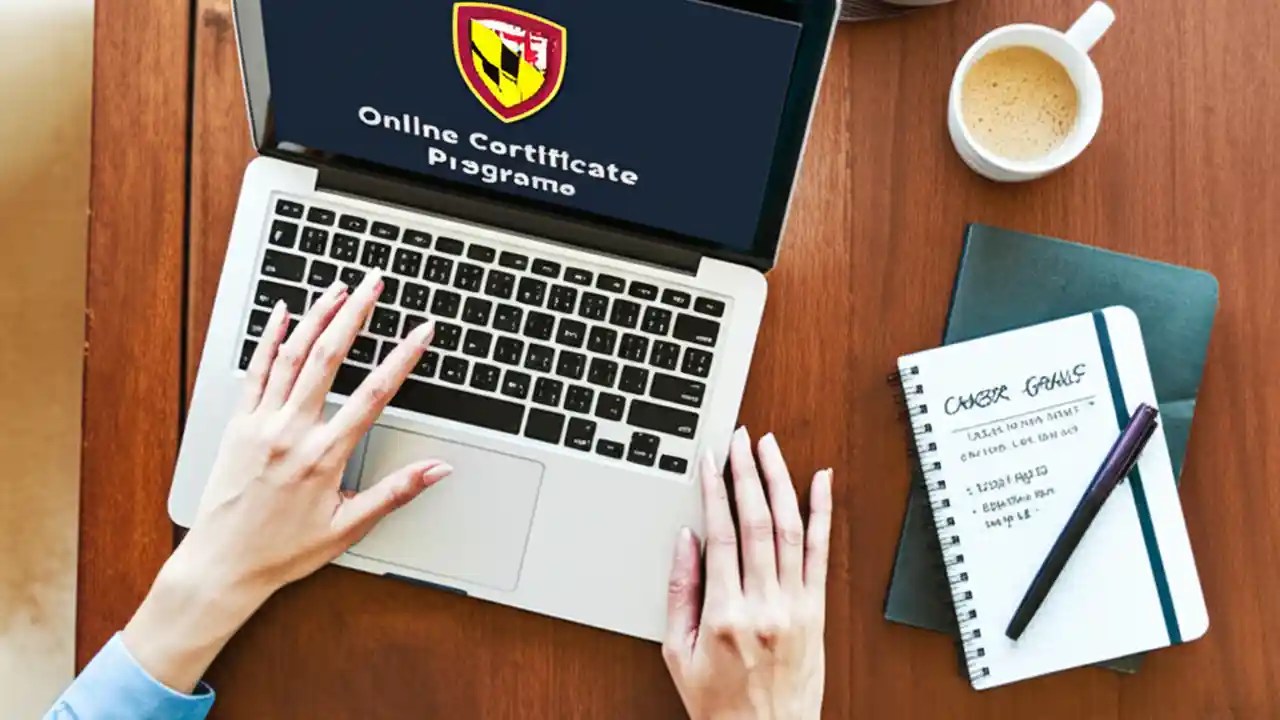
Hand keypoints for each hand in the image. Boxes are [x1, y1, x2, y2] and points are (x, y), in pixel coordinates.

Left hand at [124, 273, 451, 691]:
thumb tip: (437, 469)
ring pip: (291, 356)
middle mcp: (291, 432)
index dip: (402, 358)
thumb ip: (396, 492)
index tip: (421, 332)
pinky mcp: (237, 425)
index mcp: (323, 456)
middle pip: (328, 358)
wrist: (222, 565)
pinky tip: (283, 314)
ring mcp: (260, 424)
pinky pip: (255, 371)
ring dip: (317, 317)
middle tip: (374, 285)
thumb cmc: (283, 552)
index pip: (373, 395)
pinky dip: (269, 339)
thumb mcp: (349, 527)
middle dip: (355, 315)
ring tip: (338, 289)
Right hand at [662, 428, 833, 719]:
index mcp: (723, 615)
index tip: (710, 460)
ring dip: (780, 481)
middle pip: (758, 522)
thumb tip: (686, 539)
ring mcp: (796, 607)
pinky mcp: (817, 612)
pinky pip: (822, 553)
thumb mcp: (676, 653)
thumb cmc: (718, 703)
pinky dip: (823, 513)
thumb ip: (679, 591)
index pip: (721, 535)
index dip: (714, 490)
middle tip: (740, 439)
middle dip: (747, 472)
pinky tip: (820, 482)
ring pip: (791, 529)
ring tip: (770, 448)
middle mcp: (763, 605)